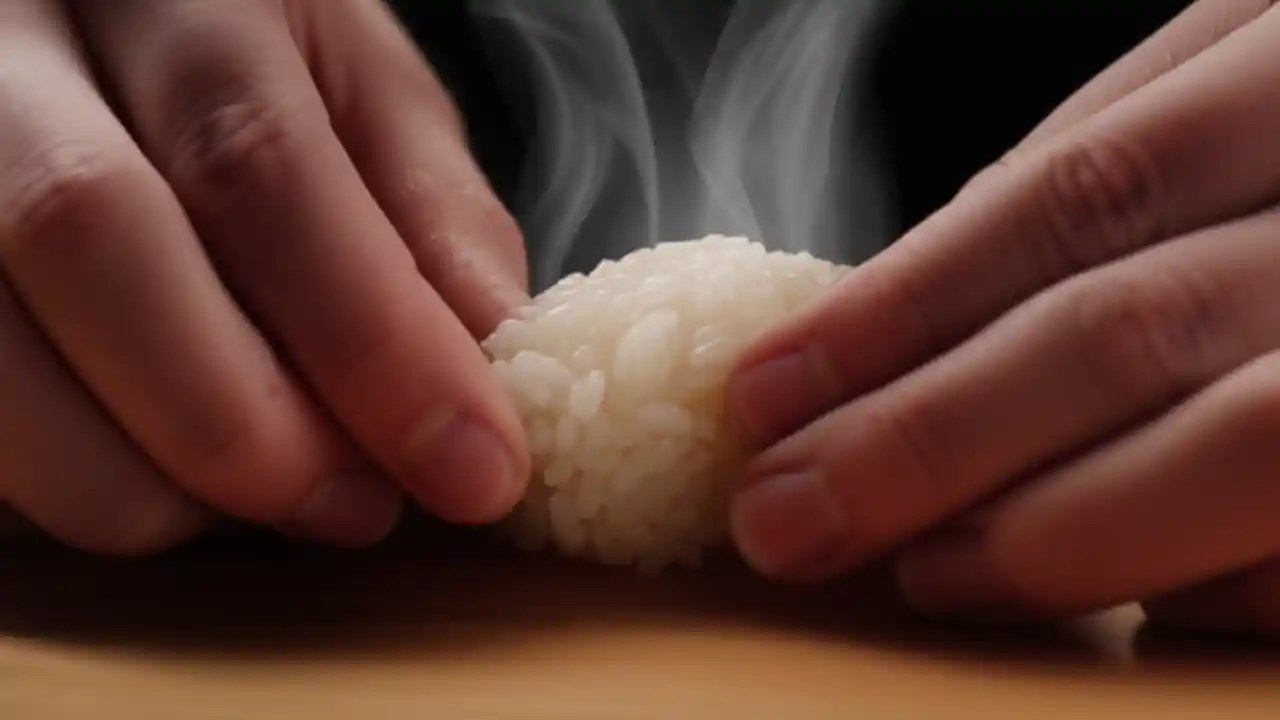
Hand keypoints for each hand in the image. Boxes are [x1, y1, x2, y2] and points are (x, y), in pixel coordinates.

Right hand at [0, 0, 529, 553]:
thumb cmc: (251, 56)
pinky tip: (153, 471)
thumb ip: (430, 212)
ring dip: (136, 475)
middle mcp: (12, 48)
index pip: (255, 161)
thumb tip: (491, 363)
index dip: (371, 338)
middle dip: (241, 420)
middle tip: (356, 507)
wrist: (105, 21)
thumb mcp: (365, 92)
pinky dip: (59, 479)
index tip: (473, 465)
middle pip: (89, 233)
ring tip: (259, 499)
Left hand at [728, 0, 1279, 636]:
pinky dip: (1205, 583)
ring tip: (917, 572)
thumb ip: (1106, 179)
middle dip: (929, 439)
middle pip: (1124, 331)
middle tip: (786, 521)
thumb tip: (901, 315)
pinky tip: (1111, 600)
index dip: (898, 311)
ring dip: (1050, 530)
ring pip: (1239, 448)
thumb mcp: (1243, 87)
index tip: (762, 399)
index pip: (1069, 202)